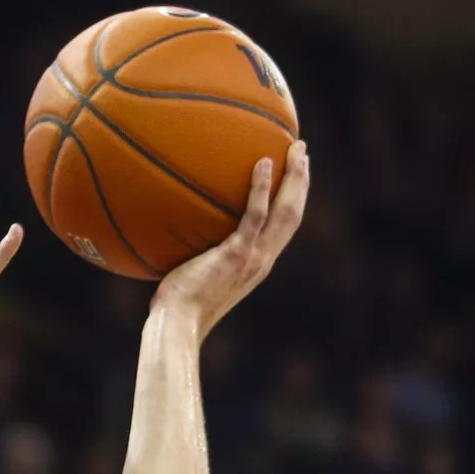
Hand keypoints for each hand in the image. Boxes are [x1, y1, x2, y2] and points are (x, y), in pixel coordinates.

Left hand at [153, 141, 310, 337]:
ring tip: (297, 147)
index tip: (294, 176)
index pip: (283, 228)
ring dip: (295, 177)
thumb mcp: (192, 277)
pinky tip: (262, 161)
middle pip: (294, 214)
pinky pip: (255, 214)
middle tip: (302, 151)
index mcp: (257, 265)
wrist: (177, 325)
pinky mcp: (237, 253)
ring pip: (286, 211)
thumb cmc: (176, 308)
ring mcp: (253, 257)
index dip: (292, 200)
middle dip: (301, 181)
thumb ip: (195, 256)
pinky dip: (262, 188)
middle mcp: (262, 260)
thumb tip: (173, 234)